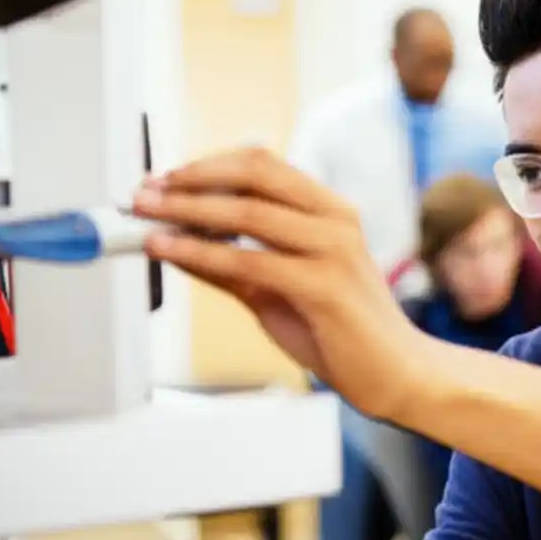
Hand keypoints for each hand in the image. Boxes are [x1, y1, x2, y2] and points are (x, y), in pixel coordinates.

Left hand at [134, 149, 426, 413]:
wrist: (397, 375)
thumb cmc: (345, 334)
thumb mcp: (280, 290)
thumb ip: (235, 265)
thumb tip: (180, 242)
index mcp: (331, 212)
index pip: (262, 164)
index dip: (206, 164)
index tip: (164, 179)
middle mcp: (335, 221)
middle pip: (253, 173)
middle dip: (188, 180)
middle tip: (143, 192)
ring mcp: (333, 250)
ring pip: (246, 211)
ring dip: (185, 210)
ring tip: (144, 215)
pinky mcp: (324, 287)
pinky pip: (248, 260)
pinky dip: (200, 251)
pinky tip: (169, 251)